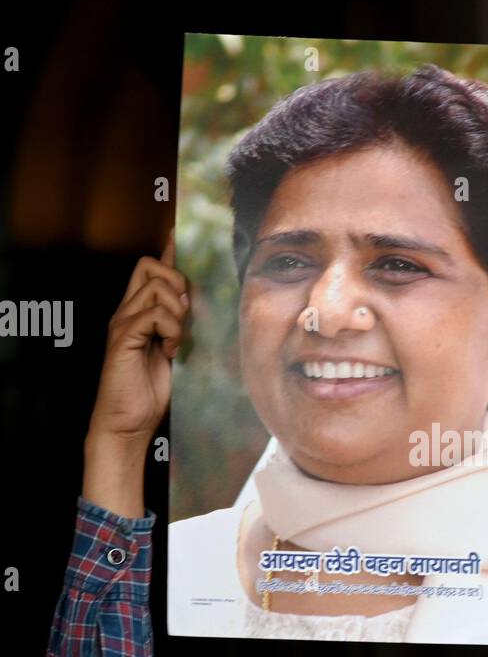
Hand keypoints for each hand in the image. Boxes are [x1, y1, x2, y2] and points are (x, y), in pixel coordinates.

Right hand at [82, 231, 188, 517]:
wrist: (129, 423)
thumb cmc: (150, 391)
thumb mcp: (174, 352)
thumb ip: (180, 326)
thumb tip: (196, 305)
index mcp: (138, 313)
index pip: (150, 270)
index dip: (166, 252)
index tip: (177, 233)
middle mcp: (127, 312)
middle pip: (150, 266)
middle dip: (177, 283)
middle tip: (184, 317)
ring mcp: (123, 323)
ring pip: (156, 289)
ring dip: (177, 312)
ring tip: (176, 341)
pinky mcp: (123, 338)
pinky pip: (154, 314)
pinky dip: (171, 329)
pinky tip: (170, 350)